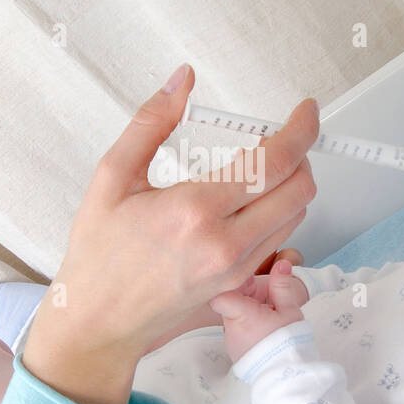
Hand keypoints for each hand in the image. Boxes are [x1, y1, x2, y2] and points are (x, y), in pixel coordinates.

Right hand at [21, 64, 318, 403]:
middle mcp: (226, 242)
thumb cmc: (99, 254)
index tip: (306, 111)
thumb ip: (151, 123)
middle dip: (301, 155)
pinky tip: (248, 202)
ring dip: (291, 184)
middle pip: (300, 189)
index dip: (301, 130)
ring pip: (296, 216)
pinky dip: (278, 212)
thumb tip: (182, 81)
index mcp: (196, 210)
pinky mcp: (238, 283)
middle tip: (279, 138)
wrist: (98, 321)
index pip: (275, 162)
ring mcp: (236, 268)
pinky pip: (279, 240)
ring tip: (260, 168)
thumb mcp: (112, 177)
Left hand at [209, 258, 306, 364]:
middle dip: (244, 296)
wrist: (287, 376)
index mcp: (241, 315)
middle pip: (228, 302)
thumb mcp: (289, 311)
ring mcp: (230, 340)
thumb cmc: (289, 343)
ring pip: (231, 317)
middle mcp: (230, 328)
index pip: (220, 293)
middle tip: (265, 299)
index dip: (231, 283)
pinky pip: (235, 331)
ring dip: (245, 312)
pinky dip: (246, 326)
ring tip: (266, 317)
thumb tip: (282, 263)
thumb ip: (282, 286)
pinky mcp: (234, 350)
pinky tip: (262, 330)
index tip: (248, 281)